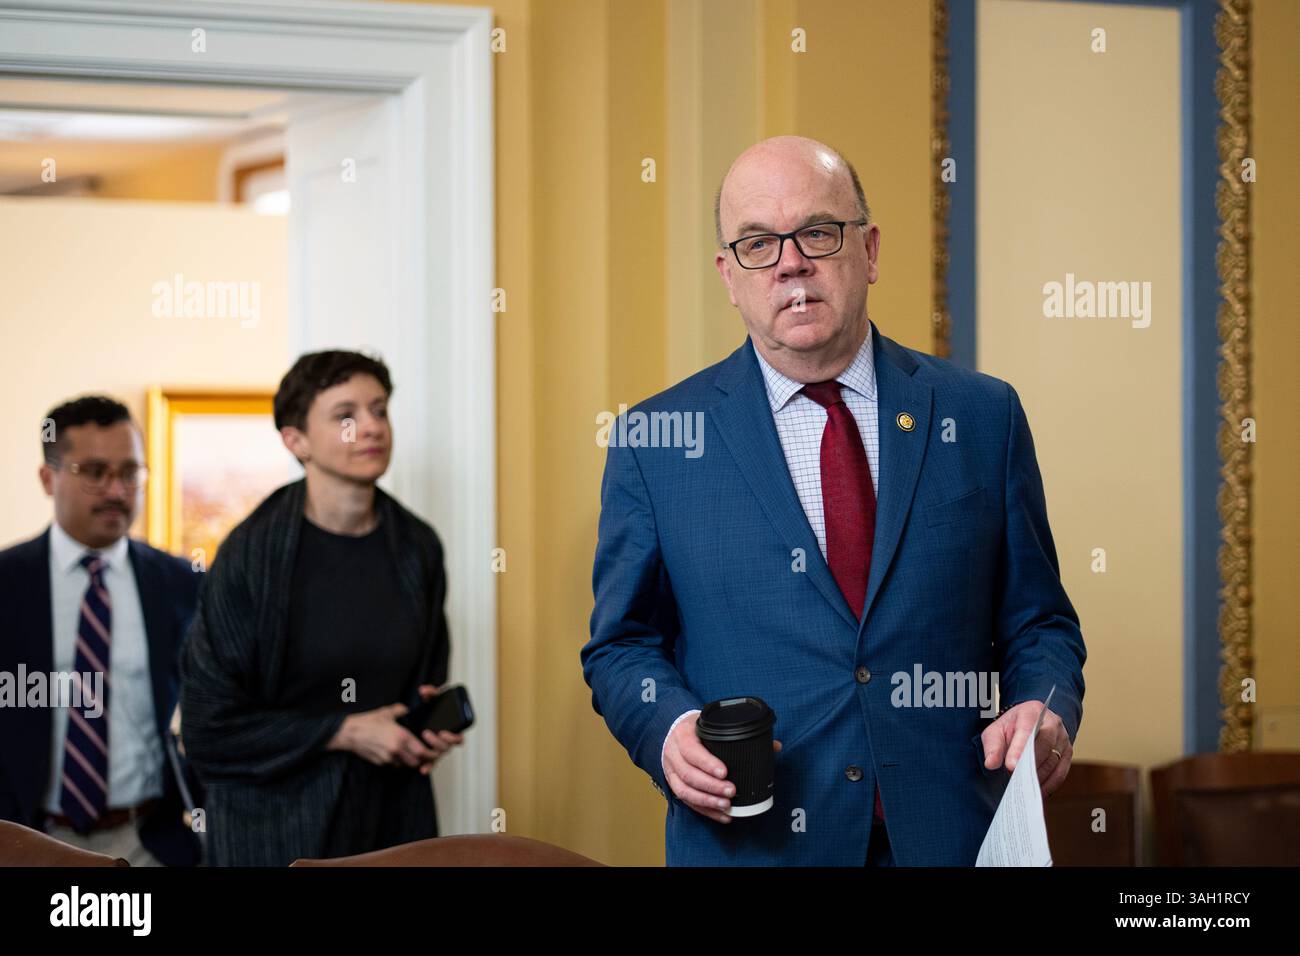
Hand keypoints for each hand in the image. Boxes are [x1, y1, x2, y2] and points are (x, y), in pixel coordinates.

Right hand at [328, 702, 440, 769]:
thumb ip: (400, 710)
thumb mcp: (386, 712)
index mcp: (402, 737)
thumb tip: (406, 709)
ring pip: (403, 765)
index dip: (429, 754)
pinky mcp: (379, 762)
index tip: (431, 752)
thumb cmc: (367, 722)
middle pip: (415, 762)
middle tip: (419, 753)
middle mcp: (396, 749)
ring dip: (406, 761)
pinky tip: (391, 751)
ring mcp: (387, 758)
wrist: (349, 733)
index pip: (422, 752)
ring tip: (404, 751)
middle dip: (419, 759)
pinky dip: (394, 760)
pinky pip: (392, 764)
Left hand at [412, 684, 465, 773]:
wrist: (423, 717)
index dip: (453, 738)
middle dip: (437, 743)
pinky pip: (430, 764)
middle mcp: (446, 742)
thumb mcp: (433, 699)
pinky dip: (427, 767)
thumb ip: (430, 692)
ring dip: (430, 754)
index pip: (459, 739)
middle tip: (426, 733)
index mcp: (452, 730)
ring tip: (421, 743)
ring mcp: (438, 749)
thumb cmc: (433, 708)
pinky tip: (422, 770)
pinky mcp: (429, 755)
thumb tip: (424, 691)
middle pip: (447, 748)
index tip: (443, 732)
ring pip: (438, 757)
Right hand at [662, 711, 781, 823]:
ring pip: (685, 790)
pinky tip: (722, 815)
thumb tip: (775, 746)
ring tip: (726, 806)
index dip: (707, 763)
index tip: (725, 772)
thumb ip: (741, 734)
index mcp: (683, 734)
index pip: (691, 750)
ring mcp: (671, 771)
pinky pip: (687, 802)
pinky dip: (705, 811)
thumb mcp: (713, 725)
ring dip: (707, 801)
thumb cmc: (698, 730)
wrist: (675, 732)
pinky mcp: (673, 784)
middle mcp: (674, 753)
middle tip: (731, 792)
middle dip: (711, 786)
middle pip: (688, 773)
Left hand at [980, 701, 1072, 794]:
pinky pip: (1060, 772)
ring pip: (1053, 761)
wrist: (1032, 722)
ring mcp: (1063, 738)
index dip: (1019, 749)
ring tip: (1022, 788)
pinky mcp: (1068, 753)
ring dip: (1037, 777)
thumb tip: (991, 764)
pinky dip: (1049, 784)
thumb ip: (992, 746)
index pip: (1027, 730)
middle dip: (1029, 765)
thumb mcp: (996, 730)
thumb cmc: (1012, 727)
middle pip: (1044, 745)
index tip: (1010, 765)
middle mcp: (1052, 723)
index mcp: (1031, 712)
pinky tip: (1036, 792)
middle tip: (1015, 780)